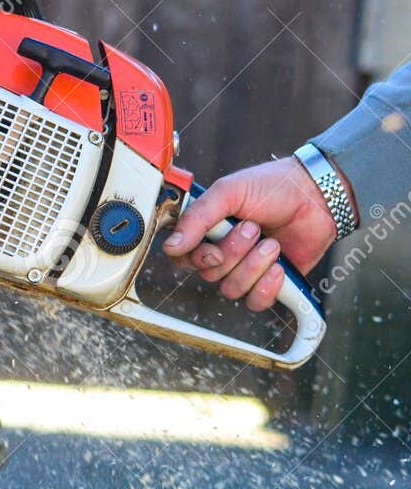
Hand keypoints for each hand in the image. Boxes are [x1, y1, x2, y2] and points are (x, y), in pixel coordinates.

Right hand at [160, 158, 339, 310]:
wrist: (317, 197)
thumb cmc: (272, 187)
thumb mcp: (228, 192)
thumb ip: (197, 217)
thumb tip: (171, 247)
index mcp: (205, 229)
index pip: (181, 257)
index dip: (195, 258)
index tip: (212, 248)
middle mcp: (221, 250)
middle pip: (208, 274)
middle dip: (234, 253)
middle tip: (253, 229)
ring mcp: (244, 268)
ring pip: (231, 288)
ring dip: (253, 266)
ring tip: (272, 244)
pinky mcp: (269, 282)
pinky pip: (255, 301)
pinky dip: (267, 287)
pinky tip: (279, 267)